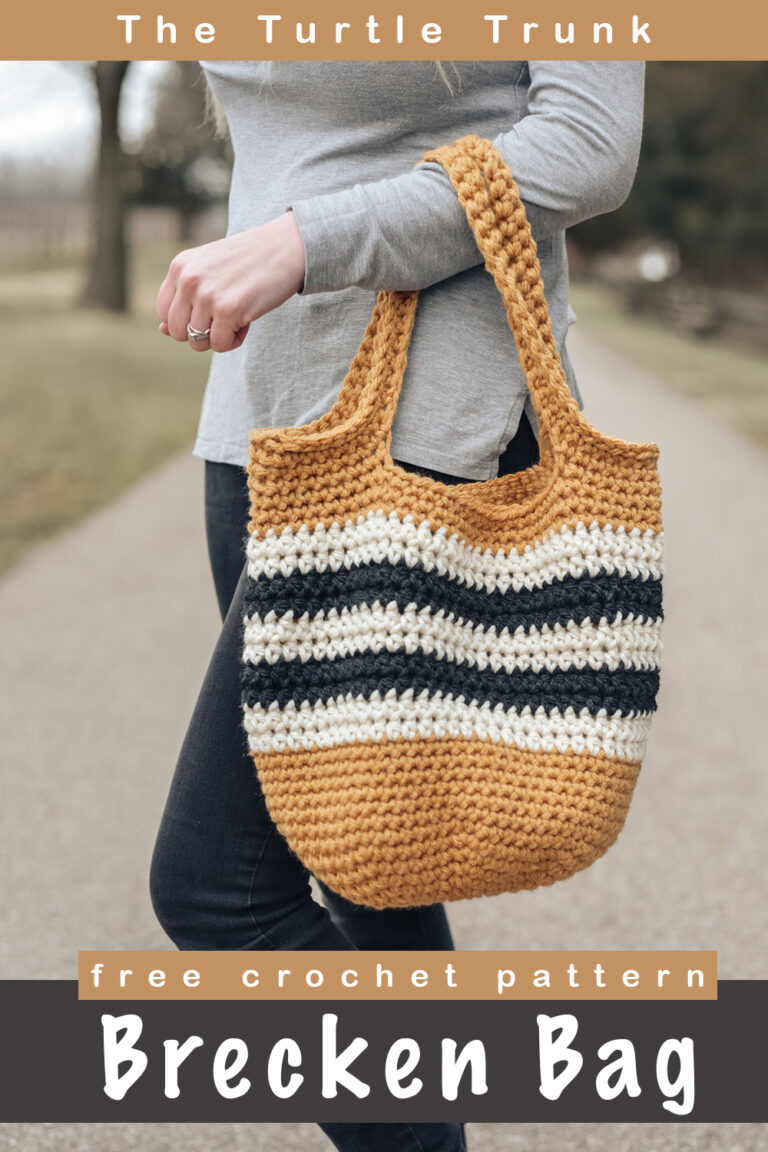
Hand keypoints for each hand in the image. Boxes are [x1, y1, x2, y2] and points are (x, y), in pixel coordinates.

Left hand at [157, 211, 305, 352]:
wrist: (287, 246)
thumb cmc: (250, 261)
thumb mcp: (210, 272)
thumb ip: (185, 298)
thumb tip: (163, 330)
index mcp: (180, 266)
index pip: (163, 312)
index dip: (186, 321)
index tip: (209, 312)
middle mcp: (188, 279)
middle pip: (178, 331)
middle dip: (200, 333)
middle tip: (224, 319)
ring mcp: (207, 294)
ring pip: (197, 341)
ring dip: (219, 338)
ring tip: (237, 318)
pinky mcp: (228, 309)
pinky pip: (219, 344)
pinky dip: (233, 341)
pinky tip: (247, 322)